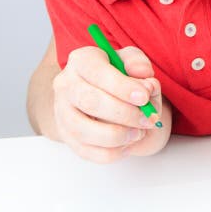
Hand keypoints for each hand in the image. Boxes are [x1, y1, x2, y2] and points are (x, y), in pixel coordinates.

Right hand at [52, 45, 170, 162]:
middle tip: (148, 118)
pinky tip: (128, 143)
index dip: (122, 86)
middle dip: (125, 113)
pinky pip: (86, 151)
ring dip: (118, 135)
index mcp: (82, 60)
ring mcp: (62, 112)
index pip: (97, 72)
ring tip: (139, 132)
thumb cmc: (118, 75)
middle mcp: (66, 85)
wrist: (101, 94)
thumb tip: (143, 75)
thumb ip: (138, 63)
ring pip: (84, 130)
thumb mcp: (130, 60)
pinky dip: (112, 151)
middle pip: (90, 102)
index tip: (144, 97)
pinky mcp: (66, 136)